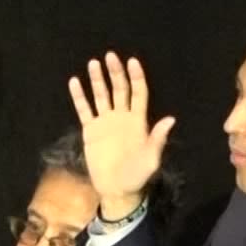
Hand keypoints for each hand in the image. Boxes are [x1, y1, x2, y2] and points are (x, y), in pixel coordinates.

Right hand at [67, 52, 175, 217]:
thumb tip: (171, 119)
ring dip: (97, 80)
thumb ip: (158, 138)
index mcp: (138, 121)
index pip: (138, 93)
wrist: (116, 189)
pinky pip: (84, 110)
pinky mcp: (90, 130)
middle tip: (110, 56)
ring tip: (93, 63)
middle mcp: (122, 116)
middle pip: (119, 89)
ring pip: (101, 96)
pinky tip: (74, 82)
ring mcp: (105, 122)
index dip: (136, 77)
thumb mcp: (151, 159)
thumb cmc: (137, 175)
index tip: (132, 61)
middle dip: (115, 72)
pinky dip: (79, 97)